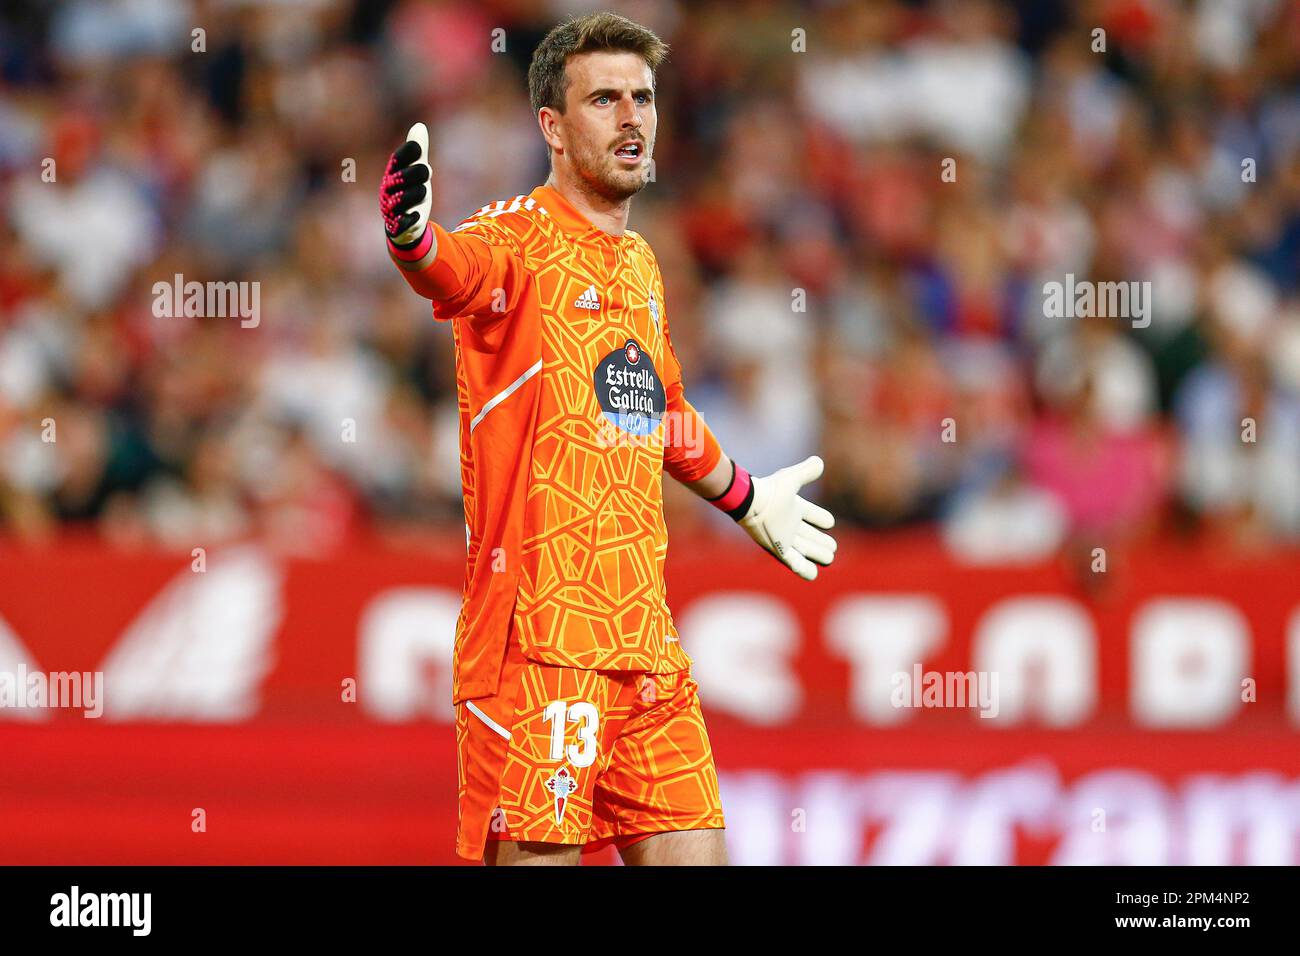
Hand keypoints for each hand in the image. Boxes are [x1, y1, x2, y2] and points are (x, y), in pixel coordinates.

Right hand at [380, 122, 432, 246]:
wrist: (403, 223)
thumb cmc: (410, 190)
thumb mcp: (416, 170)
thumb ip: (418, 151)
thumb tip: (419, 125)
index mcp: (393, 173)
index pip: (397, 160)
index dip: (407, 153)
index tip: (418, 149)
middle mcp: (389, 189)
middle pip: (403, 177)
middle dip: (417, 173)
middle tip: (427, 172)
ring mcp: (392, 208)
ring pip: (406, 198)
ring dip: (417, 194)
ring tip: (423, 192)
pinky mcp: (398, 226)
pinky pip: (403, 222)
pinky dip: (410, 219)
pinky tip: (417, 216)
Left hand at [737, 455, 836, 580]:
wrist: (751, 504)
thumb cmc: (770, 491)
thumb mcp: (792, 478)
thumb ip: (806, 471)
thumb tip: (820, 462)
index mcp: (794, 508)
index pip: (812, 514)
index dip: (821, 518)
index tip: (829, 522)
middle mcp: (789, 524)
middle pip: (809, 535)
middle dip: (821, 542)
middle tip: (832, 547)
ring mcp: (784, 538)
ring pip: (805, 549)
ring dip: (817, 554)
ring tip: (829, 558)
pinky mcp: (778, 549)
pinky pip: (794, 562)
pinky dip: (803, 568)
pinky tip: (814, 574)